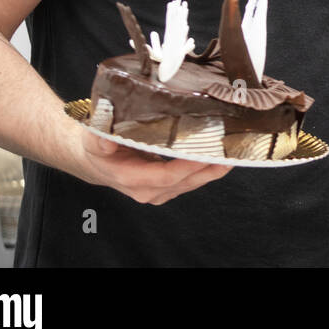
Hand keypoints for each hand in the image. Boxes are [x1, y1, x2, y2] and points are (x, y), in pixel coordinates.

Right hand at [72, 125, 231, 203]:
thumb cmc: (97, 148)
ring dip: (214, 168)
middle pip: (187, 181)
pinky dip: (209, 169)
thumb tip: (108, 137)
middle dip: (210, 166)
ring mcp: (160, 191)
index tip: (208, 152)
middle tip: (231, 149)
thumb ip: (101, 137)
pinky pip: (192, 180)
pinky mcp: (168, 187)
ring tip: (234, 151)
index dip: (189, 166)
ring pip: (193, 182)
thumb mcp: (94, 138)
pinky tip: (223, 156)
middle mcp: (149, 190)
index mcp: (132, 178)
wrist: (95, 162)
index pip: (167, 176)